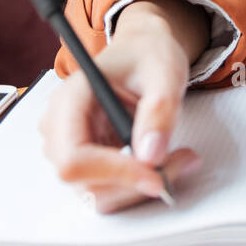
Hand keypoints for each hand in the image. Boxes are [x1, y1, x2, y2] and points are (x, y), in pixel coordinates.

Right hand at [39, 9, 202, 213]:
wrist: (142, 51)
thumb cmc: (148, 55)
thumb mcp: (165, 72)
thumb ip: (159, 110)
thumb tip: (151, 156)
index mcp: (70, 99)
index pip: (73, 158)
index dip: (113, 173)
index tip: (156, 174)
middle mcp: (60, 128)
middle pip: (85, 183)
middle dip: (135, 183)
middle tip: (185, 161)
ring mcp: (70, 147)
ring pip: (99, 194)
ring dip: (141, 187)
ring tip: (182, 158)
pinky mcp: (87, 160)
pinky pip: (110, 188)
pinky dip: (140, 183)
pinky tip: (167, 160)